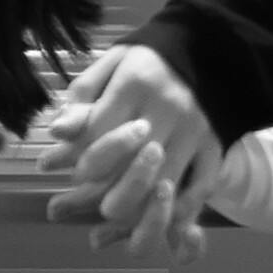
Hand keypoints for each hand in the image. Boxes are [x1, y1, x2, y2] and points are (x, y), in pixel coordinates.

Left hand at [37, 43, 225, 259]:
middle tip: (98, 207)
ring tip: (121, 219)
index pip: (102, 133)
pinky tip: (160, 219)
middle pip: (133, 164)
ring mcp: (196, 128)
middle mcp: (170, 105)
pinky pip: (200, 187)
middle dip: (109, 193)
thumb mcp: (109, 67)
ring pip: (164, 182)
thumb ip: (81, 100)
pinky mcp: (216, 145)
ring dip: (139, 209)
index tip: (76, 177)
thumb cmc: (144, 64)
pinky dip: (180, 211)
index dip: (84, 162)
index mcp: (136, 82)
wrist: (202, 53)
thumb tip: (56, 133)